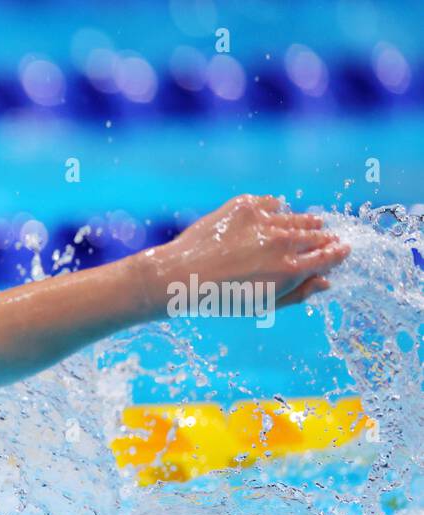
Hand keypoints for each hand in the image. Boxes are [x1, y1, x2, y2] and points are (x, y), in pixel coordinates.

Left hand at [144, 194, 350, 309]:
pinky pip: (272, 203)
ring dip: (303, 224)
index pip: (330, 255)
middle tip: (323, 239)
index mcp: (291, 269)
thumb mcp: (262, 305)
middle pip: (317, 234)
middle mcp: (283, 241)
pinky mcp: (246, 206)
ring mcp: (265, 220)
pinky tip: (269, 220)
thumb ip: (299, 293)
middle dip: (323, 238)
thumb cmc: (220, 298)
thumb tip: (326, 280)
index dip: (338, 252)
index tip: (341, 248)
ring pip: (297, 217)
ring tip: (301, 229)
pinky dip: (274, 211)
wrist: (179, 276)